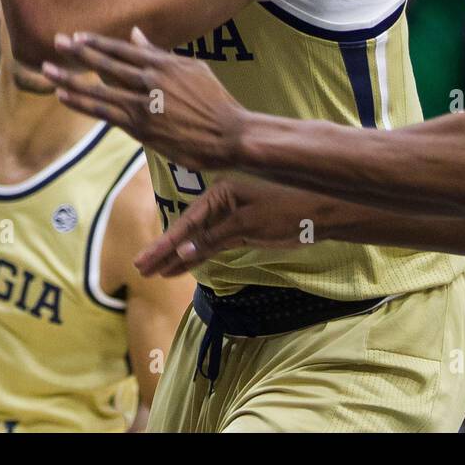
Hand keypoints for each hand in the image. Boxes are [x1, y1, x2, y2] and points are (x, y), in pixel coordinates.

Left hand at [43, 28, 246, 170]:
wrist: (230, 134)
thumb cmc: (215, 101)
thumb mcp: (193, 69)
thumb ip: (161, 53)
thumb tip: (136, 34)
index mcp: (163, 64)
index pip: (122, 50)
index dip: (97, 43)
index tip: (76, 37)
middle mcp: (150, 80)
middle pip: (106, 64)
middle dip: (78, 53)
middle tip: (55, 42)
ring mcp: (144, 104)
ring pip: (99, 88)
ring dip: (70, 78)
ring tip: (47, 69)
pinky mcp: (141, 127)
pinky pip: (104, 113)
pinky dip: (82, 103)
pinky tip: (64, 96)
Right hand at [132, 176, 329, 276]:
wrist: (323, 211)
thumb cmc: (289, 209)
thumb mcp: (249, 223)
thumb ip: (215, 237)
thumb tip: (184, 250)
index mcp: (221, 191)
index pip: (187, 222)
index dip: (165, 244)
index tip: (144, 261)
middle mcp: (223, 201)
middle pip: (189, 230)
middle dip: (166, 251)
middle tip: (141, 269)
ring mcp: (233, 215)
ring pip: (200, 238)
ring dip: (180, 256)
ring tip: (156, 272)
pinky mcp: (244, 228)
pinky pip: (214, 243)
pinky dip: (199, 255)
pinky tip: (183, 266)